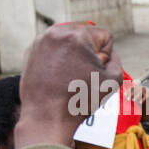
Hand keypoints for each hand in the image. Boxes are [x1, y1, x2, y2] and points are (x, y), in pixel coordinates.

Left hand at [15, 22, 122, 148]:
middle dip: (90, 50)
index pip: (105, 35)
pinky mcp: (32, 50)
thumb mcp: (113, 80)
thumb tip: (106, 53)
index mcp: (78, 36)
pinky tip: (61, 74)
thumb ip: (116, 60)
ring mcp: (42, 41)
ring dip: (75, 52)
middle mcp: (57, 33)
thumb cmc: (80, 99)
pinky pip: (55, 47)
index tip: (96, 71)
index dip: (107, 55)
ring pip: (69, 39)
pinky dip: (61, 57)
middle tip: (85, 72)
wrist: (48, 116)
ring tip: (72, 73)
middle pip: (86, 33)